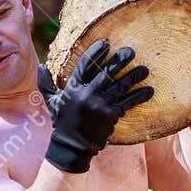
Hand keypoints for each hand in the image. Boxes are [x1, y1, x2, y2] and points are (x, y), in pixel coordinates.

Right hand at [43, 39, 153, 172]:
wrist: (72, 147)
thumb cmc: (62, 123)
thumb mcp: (51, 102)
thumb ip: (46, 83)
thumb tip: (41, 66)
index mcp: (73, 88)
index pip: (85, 65)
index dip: (96, 53)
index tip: (106, 43)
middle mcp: (87, 95)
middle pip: (106, 73)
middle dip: (119, 61)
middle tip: (130, 51)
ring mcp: (100, 106)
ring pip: (120, 86)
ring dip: (134, 77)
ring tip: (145, 69)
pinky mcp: (111, 116)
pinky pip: (127, 103)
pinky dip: (139, 96)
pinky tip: (149, 90)